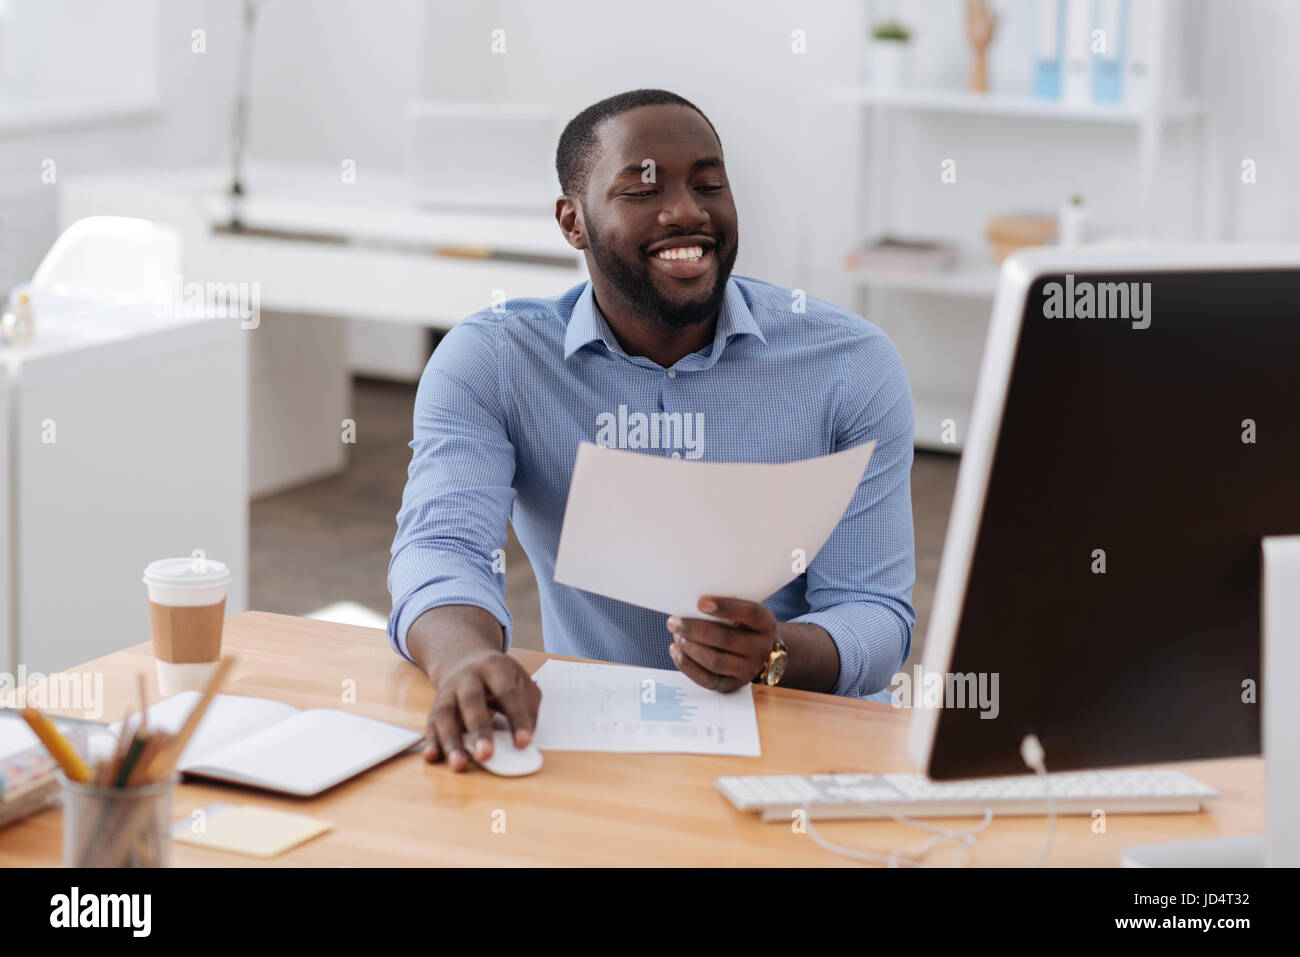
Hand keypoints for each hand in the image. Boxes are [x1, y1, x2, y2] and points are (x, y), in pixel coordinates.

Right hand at [423, 650, 540, 771]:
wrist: (464, 659)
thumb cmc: (499, 677)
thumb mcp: (520, 682)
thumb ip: (527, 708)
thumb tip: (524, 741)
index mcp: (495, 667)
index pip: (507, 692)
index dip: (517, 718)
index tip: (523, 743)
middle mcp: (468, 678)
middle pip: (472, 700)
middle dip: (479, 729)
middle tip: (486, 754)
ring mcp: (449, 692)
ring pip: (445, 715)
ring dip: (451, 741)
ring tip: (459, 764)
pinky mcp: (436, 707)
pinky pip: (431, 724)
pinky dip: (431, 742)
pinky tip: (432, 756)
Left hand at [666, 596, 777, 692]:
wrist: (757, 654)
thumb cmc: (743, 626)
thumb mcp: (744, 613)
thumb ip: (727, 608)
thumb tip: (691, 603)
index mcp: (765, 624)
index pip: (750, 613)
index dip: (725, 607)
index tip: (700, 603)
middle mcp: (760, 649)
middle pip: (726, 639)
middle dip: (695, 629)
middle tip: (674, 621)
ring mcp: (748, 670)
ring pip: (714, 660)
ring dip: (690, 647)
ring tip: (676, 634)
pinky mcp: (732, 685)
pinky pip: (706, 679)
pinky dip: (686, 664)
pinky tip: (675, 650)